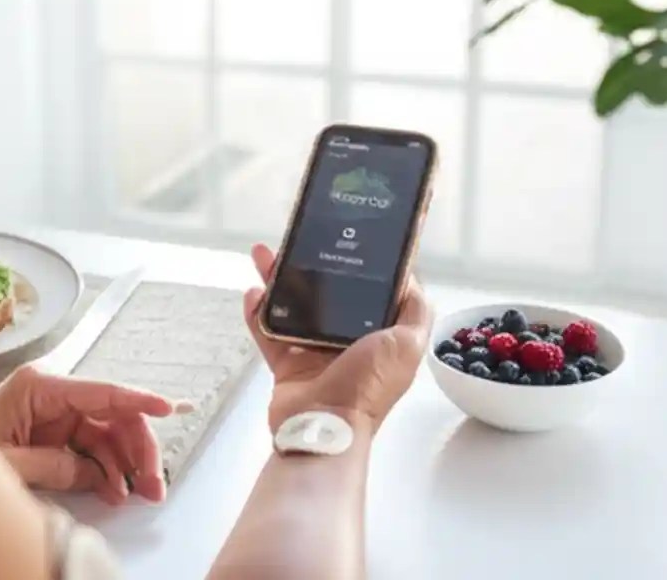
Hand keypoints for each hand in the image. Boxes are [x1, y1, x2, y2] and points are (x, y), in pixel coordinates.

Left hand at [0, 366, 173, 504]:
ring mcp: (56, 413)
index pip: (101, 391)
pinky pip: (93, 448)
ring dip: (126, 464)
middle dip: (137, 448)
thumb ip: (54, 466)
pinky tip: (113, 490)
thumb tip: (97, 474)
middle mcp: (53, 393)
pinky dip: (106, 470)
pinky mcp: (55, 432)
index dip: (138, 400)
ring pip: (108, 434)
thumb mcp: (7, 464)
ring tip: (137, 493)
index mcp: (39, 386)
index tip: (167, 408)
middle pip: (113, 414)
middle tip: (150, 482)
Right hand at [243, 243, 433, 432]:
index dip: (357, 267)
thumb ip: (415, 311)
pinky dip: (258, 314)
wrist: (325, 426)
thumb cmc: (369, 385)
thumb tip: (410, 278)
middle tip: (295, 242)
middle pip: (326, 296)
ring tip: (263, 255)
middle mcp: (346, 343)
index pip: (368, 293)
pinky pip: (269, 333)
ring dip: (278, 281)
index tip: (344, 240)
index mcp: (378, 337)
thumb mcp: (407, 343)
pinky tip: (252, 292)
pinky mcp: (286, 365)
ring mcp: (314, 353)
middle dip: (310, 268)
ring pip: (294, 308)